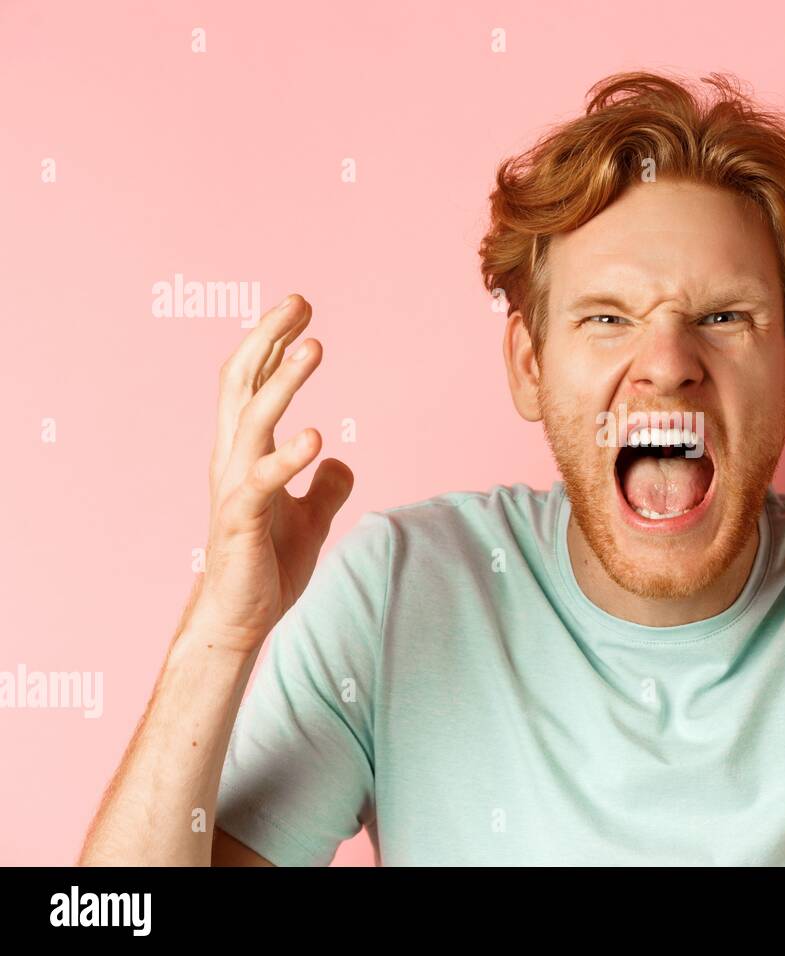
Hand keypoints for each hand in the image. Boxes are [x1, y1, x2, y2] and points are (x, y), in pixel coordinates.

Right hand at [188, 294, 353, 652]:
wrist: (240, 619)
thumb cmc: (266, 566)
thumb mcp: (310, 519)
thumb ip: (324, 487)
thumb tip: (340, 462)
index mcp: (247, 453)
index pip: (255, 384)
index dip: (274, 344)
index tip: (301, 310)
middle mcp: (233, 460)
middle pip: (244, 383)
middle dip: (269, 339)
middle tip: (300, 302)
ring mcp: (235, 487)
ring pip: (253, 420)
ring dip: (284, 380)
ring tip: (314, 347)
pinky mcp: (242, 521)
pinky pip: (262, 481)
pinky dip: (287, 457)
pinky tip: (315, 437)